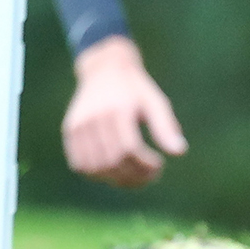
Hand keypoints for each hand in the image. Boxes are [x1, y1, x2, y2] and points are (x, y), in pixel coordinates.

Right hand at [61, 36, 187, 188]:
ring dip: (116, 179)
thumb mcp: (155, 103)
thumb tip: (179, 152)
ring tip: (132, 175)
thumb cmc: (136, 89)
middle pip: (112, 161)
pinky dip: (96, 174)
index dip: (145, 166)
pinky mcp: (69, 130)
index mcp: (117, 109)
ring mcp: (78, 124)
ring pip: (94, 167)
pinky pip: (79, 164)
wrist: (104, 69)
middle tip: (149, 174)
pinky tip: (113, 170)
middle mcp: (93, 117)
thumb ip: (165, 127)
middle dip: (134, 176)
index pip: (129, 149)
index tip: (158, 164)